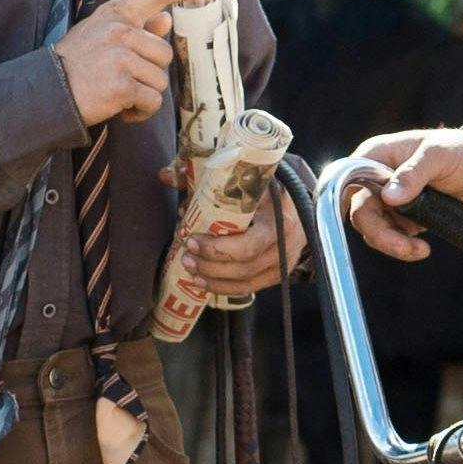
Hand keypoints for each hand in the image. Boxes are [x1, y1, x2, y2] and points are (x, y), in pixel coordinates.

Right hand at [57, 0, 221, 127]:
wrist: (44, 93)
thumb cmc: (75, 65)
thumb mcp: (101, 35)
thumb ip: (135, 27)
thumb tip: (166, 19)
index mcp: (116, 12)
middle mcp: (120, 29)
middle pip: (165, 54)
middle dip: (150, 74)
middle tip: (123, 81)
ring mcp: (120, 56)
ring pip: (160, 80)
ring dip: (144, 95)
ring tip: (117, 95)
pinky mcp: (121, 84)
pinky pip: (151, 101)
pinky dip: (140, 112)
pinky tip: (120, 109)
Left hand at [169, 190, 303, 307]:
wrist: (298, 202)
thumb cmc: (265, 187)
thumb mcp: (242, 178)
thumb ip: (204, 177)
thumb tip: (164, 175)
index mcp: (278, 214)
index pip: (249, 242)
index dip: (217, 247)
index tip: (191, 237)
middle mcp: (285, 240)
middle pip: (245, 263)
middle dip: (210, 262)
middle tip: (186, 255)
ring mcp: (284, 260)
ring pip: (246, 279)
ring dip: (213, 278)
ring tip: (189, 268)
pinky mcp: (278, 273)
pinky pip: (249, 288)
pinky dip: (224, 287)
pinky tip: (203, 282)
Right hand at [342, 126, 462, 262]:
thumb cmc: (457, 151)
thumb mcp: (438, 155)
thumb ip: (413, 173)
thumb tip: (388, 197)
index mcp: (376, 155)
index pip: (348, 180)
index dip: (351, 203)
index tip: (369, 223)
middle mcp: (375, 178)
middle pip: (360, 211)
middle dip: (380, 234)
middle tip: (405, 247)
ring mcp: (386, 199)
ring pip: (373, 228)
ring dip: (393, 244)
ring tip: (420, 249)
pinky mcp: (400, 217)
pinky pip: (390, 236)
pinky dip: (402, 246)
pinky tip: (421, 248)